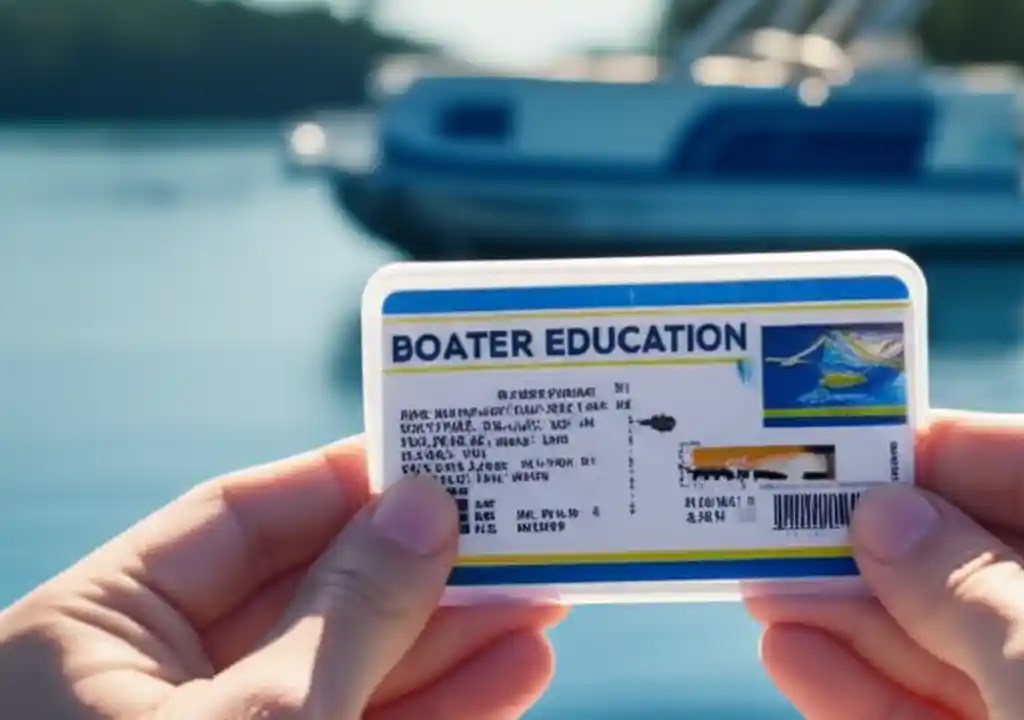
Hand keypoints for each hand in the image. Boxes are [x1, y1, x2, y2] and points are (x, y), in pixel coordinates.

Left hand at [0, 438, 566, 718]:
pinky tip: (511, 677)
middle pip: (307, 596)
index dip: (342, 484)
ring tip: (543, 605)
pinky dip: (436, 715)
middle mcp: (142, 689)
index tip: (440, 458)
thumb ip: (350, 611)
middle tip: (522, 534)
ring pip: (346, 674)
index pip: (235, 520)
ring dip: (448, 644)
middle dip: (420, 570)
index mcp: (86, 638)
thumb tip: (426, 506)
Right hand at [750, 411, 1023, 718]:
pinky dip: (875, 697)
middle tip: (777, 527)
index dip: (945, 454)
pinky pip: (952, 719)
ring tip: (765, 592)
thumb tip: (881, 513)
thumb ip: (964, 586)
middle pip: (992, 557)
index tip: (847, 449)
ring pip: (960, 645)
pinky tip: (799, 661)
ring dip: (858, 624)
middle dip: (881, 549)